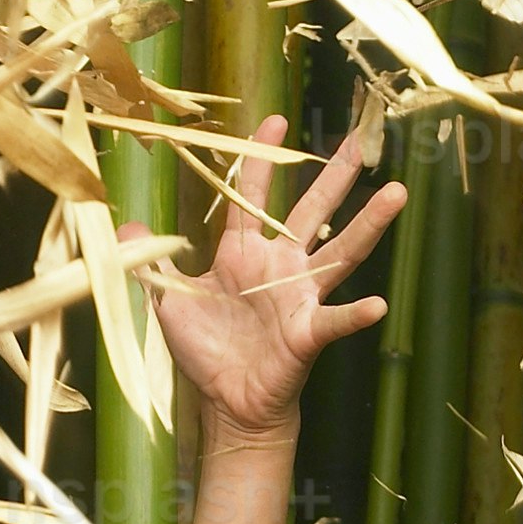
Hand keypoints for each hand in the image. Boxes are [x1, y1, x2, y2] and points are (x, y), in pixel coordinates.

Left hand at [163, 116, 405, 442]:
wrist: (228, 403)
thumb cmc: (207, 351)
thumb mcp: (170, 301)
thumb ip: (153, 262)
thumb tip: (125, 229)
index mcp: (244, 253)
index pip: (253, 194)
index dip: (262, 158)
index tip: (276, 120)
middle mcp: (280, 266)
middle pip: (312, 209)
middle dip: (336, 175)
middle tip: (361, 139)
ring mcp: (299, 297)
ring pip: (340, 251)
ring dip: (368, 224)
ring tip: (397, 192)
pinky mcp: (307, 333)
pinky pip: (335, 320)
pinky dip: (355, 314)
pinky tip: (377, 304)